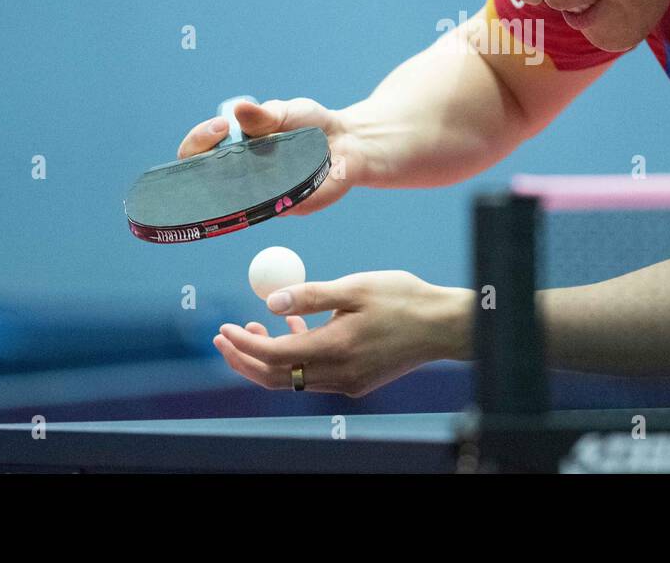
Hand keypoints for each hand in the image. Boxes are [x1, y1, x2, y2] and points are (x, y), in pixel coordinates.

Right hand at [176, 97, 366, 214]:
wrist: (349, 143)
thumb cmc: (311, 124)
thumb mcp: (287, 111)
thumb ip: (264, 115)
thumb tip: (240, 110)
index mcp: (234, 146)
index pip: (198, 149)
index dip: (198, 139)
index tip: (219, 125)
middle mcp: (238, 173)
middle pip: (200, 177)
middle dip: (199, 159)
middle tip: (220, 136)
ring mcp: (256, 194)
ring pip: (228, 199)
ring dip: (229, 182)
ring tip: (245, 164)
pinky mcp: (280, 208)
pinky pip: (263, 209)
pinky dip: (261, 200)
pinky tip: (268, 188)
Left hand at [211, 271, 472, 396]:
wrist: (445, 326)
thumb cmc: (404, 299)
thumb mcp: (355, 287)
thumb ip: (311, 296)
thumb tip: (269, 301)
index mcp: (335, 348)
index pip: (273, 355)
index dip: (243, 344)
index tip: (224, 328)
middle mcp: (338, 374)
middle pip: (276, 377)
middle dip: (244, 358)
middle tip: (224, 336)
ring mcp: (348, 382)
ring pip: (294, 378)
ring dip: (269, 356)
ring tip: (255, 326)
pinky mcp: (358, 381)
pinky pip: (316, 374)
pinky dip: (297, 356)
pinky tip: (296, 329)